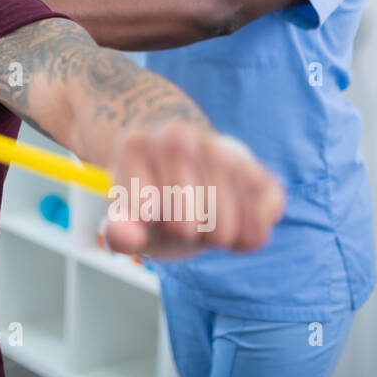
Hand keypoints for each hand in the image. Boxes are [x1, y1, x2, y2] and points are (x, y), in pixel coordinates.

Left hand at [101, 120, 284, 260]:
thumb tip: (124, 236)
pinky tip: (232, 217)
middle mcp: (180, 137)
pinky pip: (258, 228)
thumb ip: (118, 232)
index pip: (141, 215)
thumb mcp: (128, 216)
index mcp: (136, 145)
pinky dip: (246, 237)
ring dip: (214, 239)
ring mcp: (222, 150)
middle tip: (179, 214)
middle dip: (179, 234)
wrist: (189, 176)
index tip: (146, 207)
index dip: (148, 226)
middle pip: (182, 227)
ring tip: (204, 216)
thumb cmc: (153, 201)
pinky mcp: (258, 172)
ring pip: (223, 231)